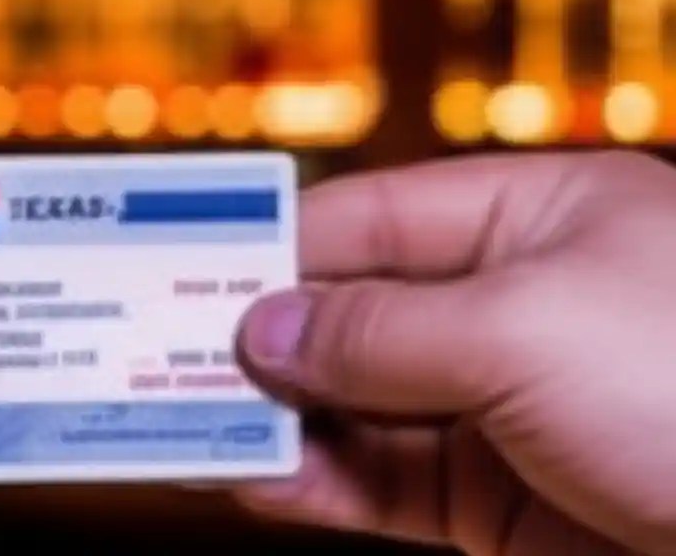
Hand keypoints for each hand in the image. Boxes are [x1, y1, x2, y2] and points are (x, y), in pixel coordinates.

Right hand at [228, 150, 675, 555]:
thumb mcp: (526, 333)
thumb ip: (380, 331)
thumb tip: (266, 332)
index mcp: (537, 220)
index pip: (375, 218)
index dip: (281, 246)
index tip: (195, 278)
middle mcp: (515, 306)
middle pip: (356, 313)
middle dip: (272, 340)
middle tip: (178, 361)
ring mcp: (506, 406)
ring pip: (362, 405)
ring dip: (285, 420)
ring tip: (203, 428)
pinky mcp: (504, 497)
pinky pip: (389, 482)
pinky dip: (324, 485)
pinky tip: (266, 483)